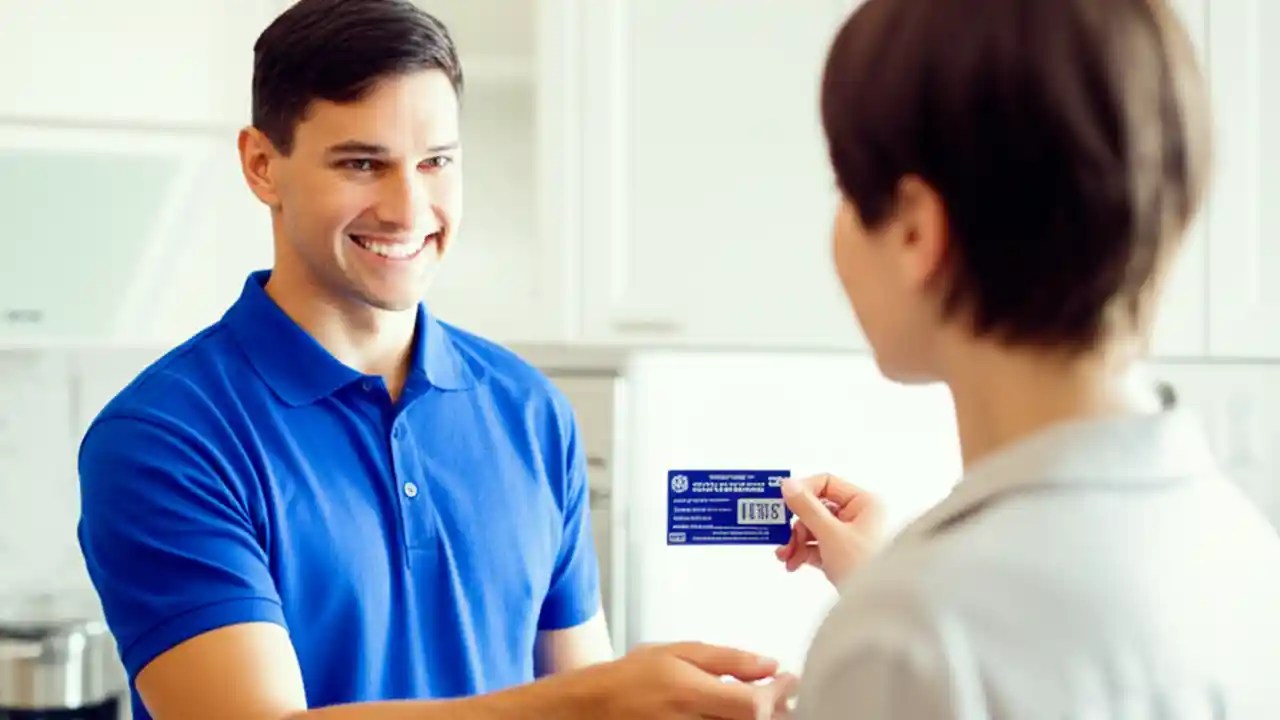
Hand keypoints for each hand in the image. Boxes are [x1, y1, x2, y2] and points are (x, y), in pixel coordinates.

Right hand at [578, 642, 797, 718]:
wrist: (594, 708)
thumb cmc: (632, 677)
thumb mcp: (677, 652)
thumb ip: (726, 659)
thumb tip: (768, 664)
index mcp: (689, 694)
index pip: (752, 705)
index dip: (778, 694)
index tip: (789, 680)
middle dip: (774, 709)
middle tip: (780, 693)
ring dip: (758, 719)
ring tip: (761, 704)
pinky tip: (738, 714)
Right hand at [775, 473, 885, 585]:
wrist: (878, 607)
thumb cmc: (866, 567)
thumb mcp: (831, 534)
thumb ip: (807, 508)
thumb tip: (788, 484)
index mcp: (863, 503)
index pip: (826, 483)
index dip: (802, 491)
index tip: (782, 502)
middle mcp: (859, 516)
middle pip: (816, 508)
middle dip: (796, 525)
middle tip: (781, 534)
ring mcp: (850, 536)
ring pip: (813, 529)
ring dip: (795, 541)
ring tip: (785, 555)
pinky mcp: (842, 555)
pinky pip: (816, 546)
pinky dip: (802, 553)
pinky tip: (792, 563)